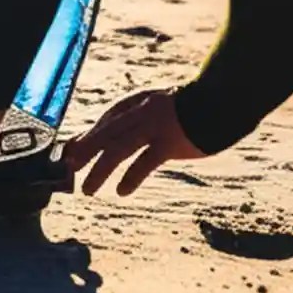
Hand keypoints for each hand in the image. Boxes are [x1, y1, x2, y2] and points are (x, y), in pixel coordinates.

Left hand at [62, 88, 208, 196]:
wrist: (223, 101)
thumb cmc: (191, 108)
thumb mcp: (159, 107)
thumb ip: (138, 120)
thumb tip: (114, 137)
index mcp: (137, 103)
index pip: (105, 121)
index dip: (87, 137)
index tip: (70, 151)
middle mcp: (141, 113)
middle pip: (106, 134)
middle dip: (84, 151)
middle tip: (69, 168)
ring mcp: (155, 126)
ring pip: (119, 149)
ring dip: (100, 170)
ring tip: (88, 189)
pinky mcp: (170, 142)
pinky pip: (145, 161)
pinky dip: (131, 177)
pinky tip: (121, 191)